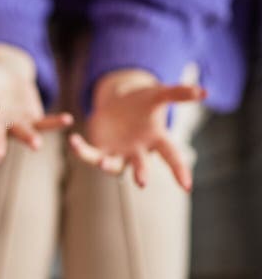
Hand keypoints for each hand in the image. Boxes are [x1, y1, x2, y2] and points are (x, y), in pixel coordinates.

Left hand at [69, 69, 206, 190]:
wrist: (118, 104)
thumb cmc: (142, 102)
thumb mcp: (159, 95)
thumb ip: (179, 93)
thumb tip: (204, 92)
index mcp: (156, 140)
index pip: (172, 156)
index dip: (179, 170)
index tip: (187, 186)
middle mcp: (138, 151)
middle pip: (141, 165)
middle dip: (141, 173)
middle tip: (142, 182)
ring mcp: (118, 153)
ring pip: (113, 165)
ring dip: (108, 165)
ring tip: (104, 163)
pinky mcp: (99, 149)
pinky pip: (89, 153)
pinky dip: (81, 149)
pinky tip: (73, 140)